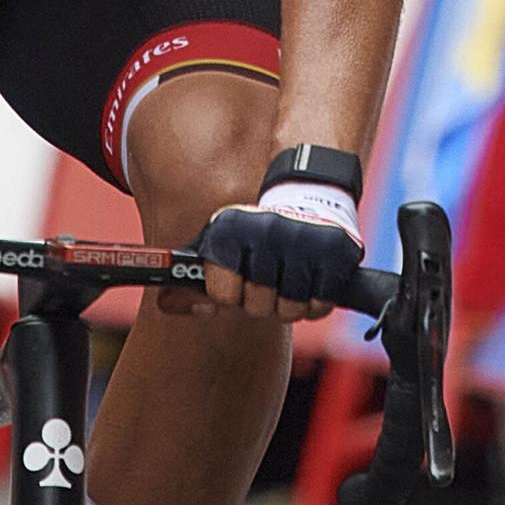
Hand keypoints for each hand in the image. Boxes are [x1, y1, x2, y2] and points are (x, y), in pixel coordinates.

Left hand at [188, 181, 362, 320]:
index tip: (239, 280)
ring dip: (290, 303)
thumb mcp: (219, 248)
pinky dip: (316, 302)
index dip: (232, 295)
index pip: (224, 296)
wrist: (308, 195)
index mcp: (231, 231)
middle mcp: (267, 233)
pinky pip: (320, 305)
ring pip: (290, 310)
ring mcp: (303, 242)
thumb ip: (190, 283)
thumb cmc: (255, 234)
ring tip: (289, 279)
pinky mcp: (335, 253)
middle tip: (268, 281)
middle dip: (263, 301)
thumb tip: (169, 304)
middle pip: (259, 307)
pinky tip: (311, 280)